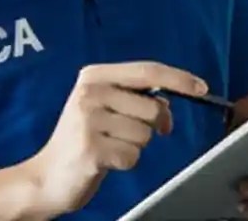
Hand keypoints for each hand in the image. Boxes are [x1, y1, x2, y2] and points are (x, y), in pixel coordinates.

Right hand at [19, 61, 208, 217]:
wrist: (45, 177)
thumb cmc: (84, 140)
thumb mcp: (105, 108)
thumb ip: (135, 97)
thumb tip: (168, 103)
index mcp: (94, 76)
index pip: (148, 71)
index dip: (179, 78)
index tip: (202, 87)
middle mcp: (90, 93)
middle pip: (153, 107)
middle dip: (151, 126)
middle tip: (126, 134)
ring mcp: (88, 121)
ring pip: (145, 134)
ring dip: (134, 146)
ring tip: (109, 146)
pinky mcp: (91, 149)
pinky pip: (133, 156)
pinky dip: (125, 163)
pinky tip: (105, 161)